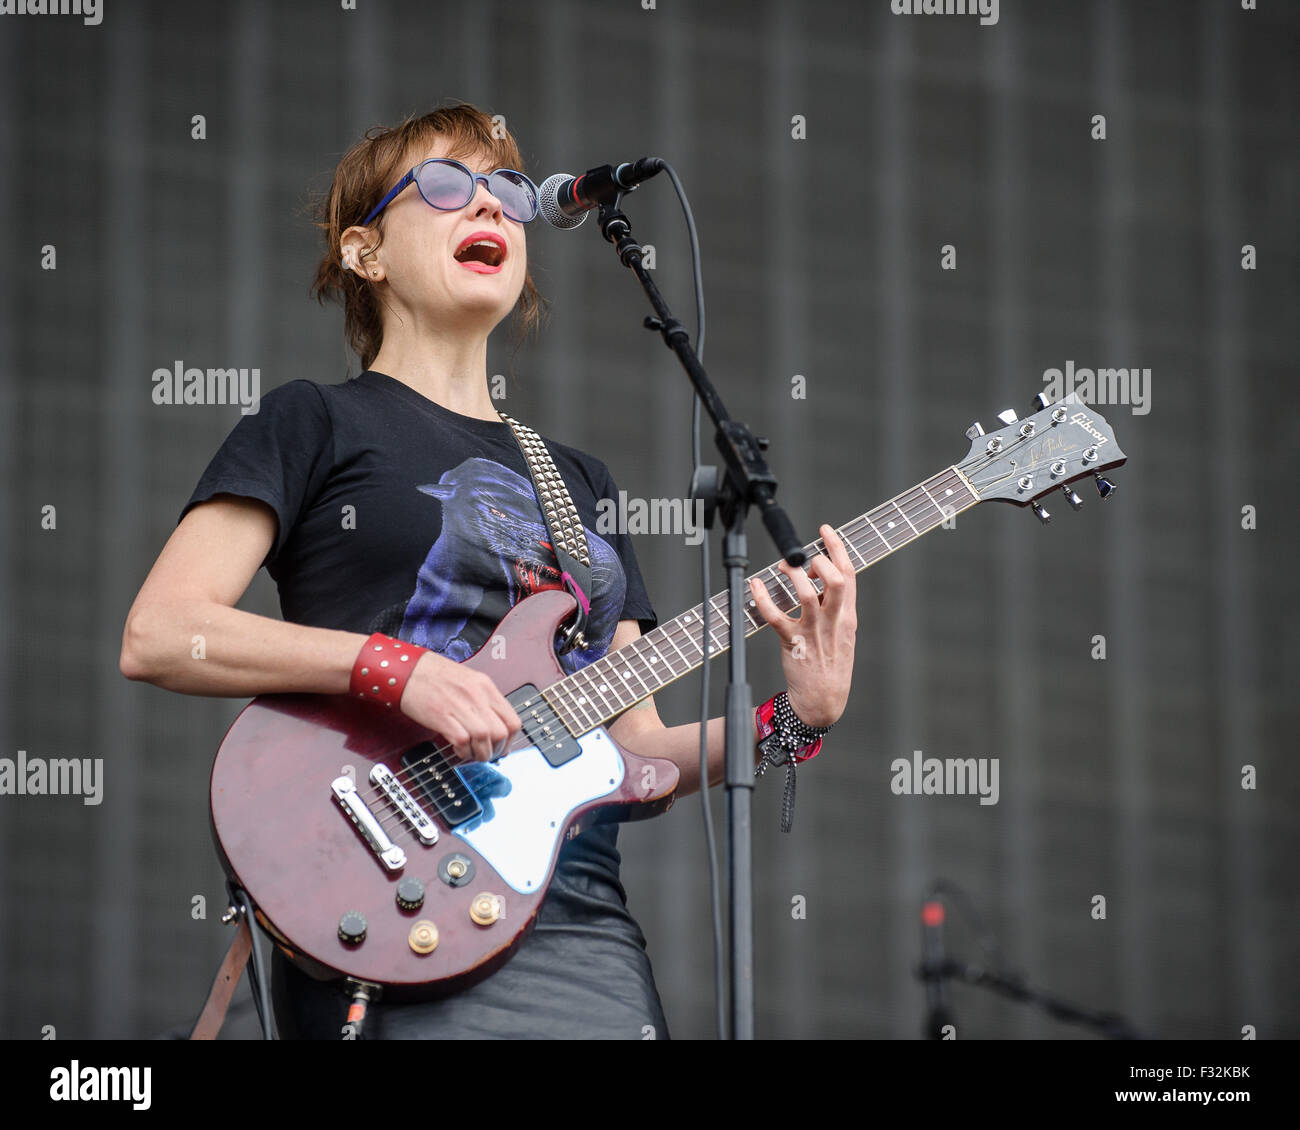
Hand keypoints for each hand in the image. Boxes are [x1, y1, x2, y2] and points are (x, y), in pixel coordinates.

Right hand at [399, 651, 521, 761]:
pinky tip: (458, 749)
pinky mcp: (442, 715)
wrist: (408, 669)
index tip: (502, 747)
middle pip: (501, 733)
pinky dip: (463, 751)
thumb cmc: (434, 676)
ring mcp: (460, 705)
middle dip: (496, 750)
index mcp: (486, 686)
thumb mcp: (468, 681)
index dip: (510, 740)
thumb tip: (494, 729)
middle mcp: (477, 695)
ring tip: (471, 754)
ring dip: (479, 753)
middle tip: (486, 754)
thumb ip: (483, 702)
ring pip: (484, 738)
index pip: (513, 721)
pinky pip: (463, 741)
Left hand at [749, 524, 857, 727]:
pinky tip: (754, 587)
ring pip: (807, 595)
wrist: (823, 699)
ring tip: (780, 569)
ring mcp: (813, 632)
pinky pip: (776, 617)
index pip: (849, 574)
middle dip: (820, 561)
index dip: (837, 548)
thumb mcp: (844, 632)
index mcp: (848, 615)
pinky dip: (762, 599)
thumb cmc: (831, 662)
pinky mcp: (792, 643)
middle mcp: (833, 621)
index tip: (824, 530)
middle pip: (837, 581)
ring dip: (792, 576)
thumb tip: (821, 574)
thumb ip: (837, 604)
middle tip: (802, 560)